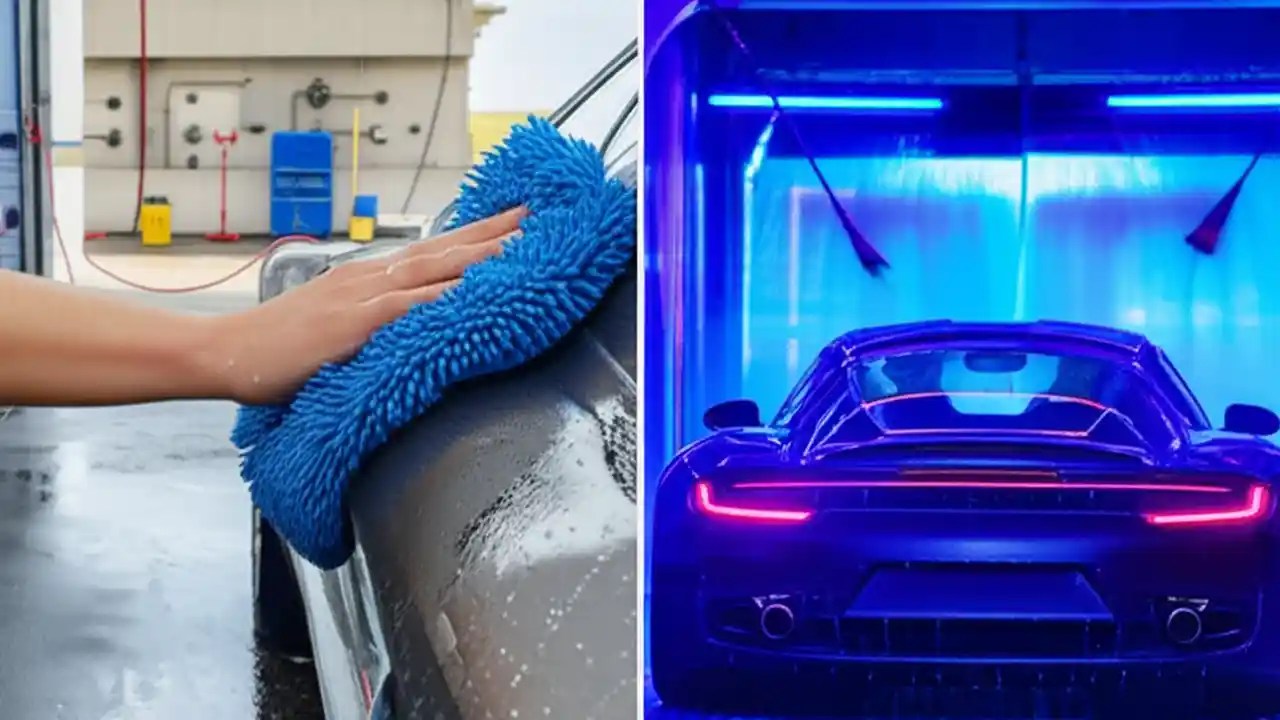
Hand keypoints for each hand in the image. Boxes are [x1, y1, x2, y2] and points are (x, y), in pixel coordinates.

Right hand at [210, 208, 524, 404]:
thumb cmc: (280, 346)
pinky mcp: (353, 324)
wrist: (227, 351)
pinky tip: (472, 289)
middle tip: (535, 216)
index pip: (433, 250)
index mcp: (368, 277)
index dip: (475, 236)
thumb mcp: (337, 326)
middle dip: (492, 233)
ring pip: (433, 269)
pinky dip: (441, 295)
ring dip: (480, 254)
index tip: (513, 222)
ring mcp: (362, 297)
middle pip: (443, 249)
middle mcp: (370, 277)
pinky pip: (406, 306)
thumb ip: (374, 320)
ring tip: (521, 243)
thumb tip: (410, 321)